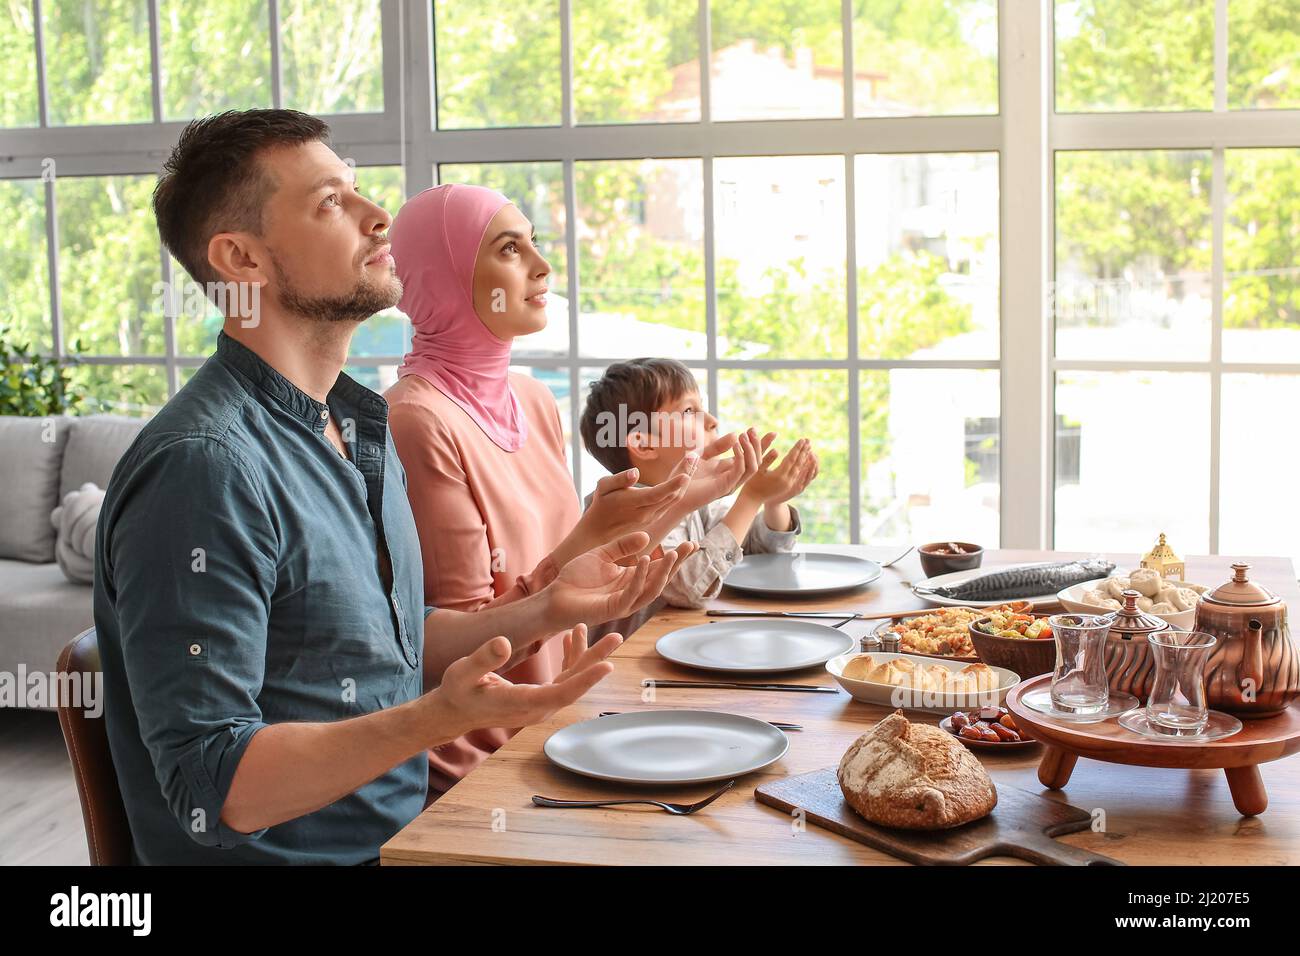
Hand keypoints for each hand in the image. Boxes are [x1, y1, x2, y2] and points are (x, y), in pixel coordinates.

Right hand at [431, 625, 621, 737]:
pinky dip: (570, 659)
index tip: (607, 665)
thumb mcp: (464, 671)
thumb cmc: (458, 691)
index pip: (562, 693)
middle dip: (596, 660)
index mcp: (523, 703)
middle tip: (616, 637)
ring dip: (584, 655)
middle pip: (575, 685)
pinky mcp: (539, 698)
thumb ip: (483, 658)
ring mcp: (540, 705)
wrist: (454, 711)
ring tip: (591, 629)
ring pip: (571, 680)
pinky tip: (571, 639)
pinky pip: (562, 679)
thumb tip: (503, 642)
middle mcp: (538, 708)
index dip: (586, 679)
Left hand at [542, 531, 698, 629]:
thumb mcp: (601, 554)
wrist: (554, 597)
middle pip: (661, 579)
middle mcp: (632, 592)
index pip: (658, 567)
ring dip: (663, 571)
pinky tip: (645, 560)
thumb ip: (622, 546)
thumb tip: (647, 536)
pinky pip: (632, 593)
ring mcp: (624, 602)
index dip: (674, 557)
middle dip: (676, 563)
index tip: (691, 542)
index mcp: (631, 579)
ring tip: (672, 553)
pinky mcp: (613, 609)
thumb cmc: (575, 578)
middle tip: (690, 546)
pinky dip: (640, 577)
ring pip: (652, 589)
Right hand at [565, 466, 688, 553]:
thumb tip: (635, 472)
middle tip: (695, 456)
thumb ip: (619, 479)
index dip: (672, 485)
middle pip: (671, 495)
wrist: (600, 531)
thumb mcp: (602, 488)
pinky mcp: (656, 516)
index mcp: (633, 503)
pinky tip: (685, 473)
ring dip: (686, 481)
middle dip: (685, 475)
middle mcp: (646, 513)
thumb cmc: (600, 504)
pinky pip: (672, 502)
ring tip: (694, 460)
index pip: (656, 494)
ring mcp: (653, 516)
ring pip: (675, 499)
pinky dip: (680, 487)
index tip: (685, 474)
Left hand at [673, 428, 761, 510]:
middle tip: (753, 429)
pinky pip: (739, 471)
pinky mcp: (725, 487)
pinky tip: (736, 444)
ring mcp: (731, 483)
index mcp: (729, 469)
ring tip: (744, 435)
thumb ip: (718, 447)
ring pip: (752, 466)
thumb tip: (735, 434)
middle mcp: (733, 477)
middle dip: (759, 445)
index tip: (754, 428)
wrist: (673, 490)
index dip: (757, 443)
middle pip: (756, 461)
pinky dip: (740, 457)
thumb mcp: (702, 454)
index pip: (751, 456)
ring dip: (751, 449)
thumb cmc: (685, 474)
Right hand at [741, 437, 817, 505]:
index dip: (797, 448)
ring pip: (799, 469)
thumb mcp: (757, 469)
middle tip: (808, 441)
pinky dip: (801, 466)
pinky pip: (798, 474)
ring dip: (804, 458)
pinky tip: (803, 460)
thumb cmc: (751, 482)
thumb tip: (777, 450)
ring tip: (808, 448)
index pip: (791, 459)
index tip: (802, 440)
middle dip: (803, 451)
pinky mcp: (788, 487)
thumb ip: (767, 459)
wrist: (752, 499)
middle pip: (798, 463)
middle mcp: (787, 481)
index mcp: (779, 475)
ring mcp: (788, 485)